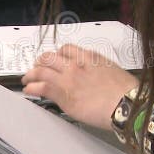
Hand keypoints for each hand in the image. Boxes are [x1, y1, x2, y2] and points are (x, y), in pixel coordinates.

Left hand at [21, 44, 137, 129]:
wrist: (126, 104)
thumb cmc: (126, 91)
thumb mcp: (112, 71)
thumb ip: (97, 69)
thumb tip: (92, 74)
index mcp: (89, 57)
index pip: (66, 49)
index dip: (57, 55)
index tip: (55, 59)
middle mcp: (75, 64)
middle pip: (50, 57)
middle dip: (41, 62)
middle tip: (38, 67)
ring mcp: (67, 78)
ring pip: (41, 70)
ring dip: (31, 74)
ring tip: (27, 79)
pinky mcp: (62, 94)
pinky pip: (41, 87)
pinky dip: (32, 88)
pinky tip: (29, 90)